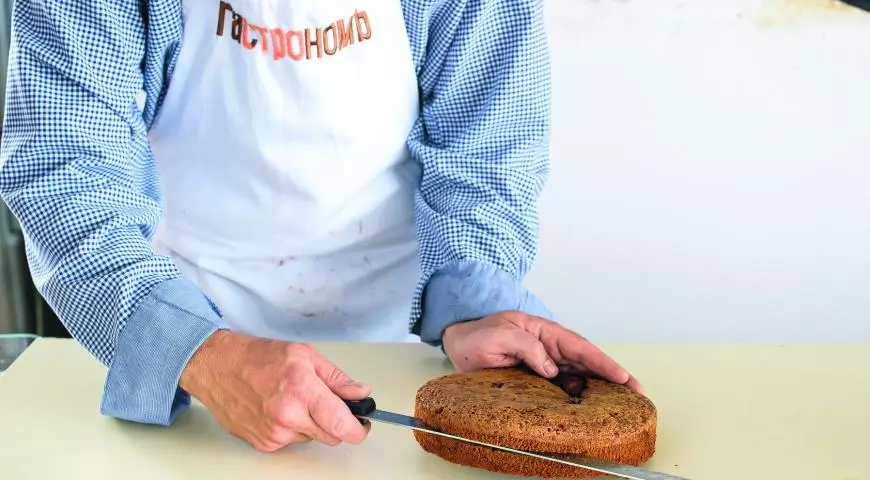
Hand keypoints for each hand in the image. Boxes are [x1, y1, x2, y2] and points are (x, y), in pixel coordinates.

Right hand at [180, 330, 370, 451]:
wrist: (217, 367)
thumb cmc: (258, 357)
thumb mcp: (305, 355)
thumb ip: (337, 378)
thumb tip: (360, 393)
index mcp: (302, 390)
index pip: (342, 425)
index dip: (358, 429)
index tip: (362, 425)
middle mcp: (288, 415)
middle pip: (331, 436)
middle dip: (335, 422)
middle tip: (325, 402)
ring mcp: (274, 433)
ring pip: (311, 438)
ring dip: (310, 423)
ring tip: (293, 399)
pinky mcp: (263, 443)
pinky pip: (291, 441)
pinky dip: (291, 428)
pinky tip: (278, 408)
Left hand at [442, 311, 643, 393]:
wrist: (459, 344)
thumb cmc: (477, 335)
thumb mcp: (498, 335)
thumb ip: (525, 346)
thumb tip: (551, 366)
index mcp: (545, 332)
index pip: (580, 347)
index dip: (604, 363)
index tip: (624, 376)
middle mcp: (550, 348)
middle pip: (588, 363)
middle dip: (615, 378)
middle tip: (639, 395)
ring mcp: (546, 363)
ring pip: (580, 377)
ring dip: (602, 389)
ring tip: (624, 406)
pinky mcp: (538, 378)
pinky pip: (563, 388)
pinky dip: (579, 398)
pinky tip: (591, 410)